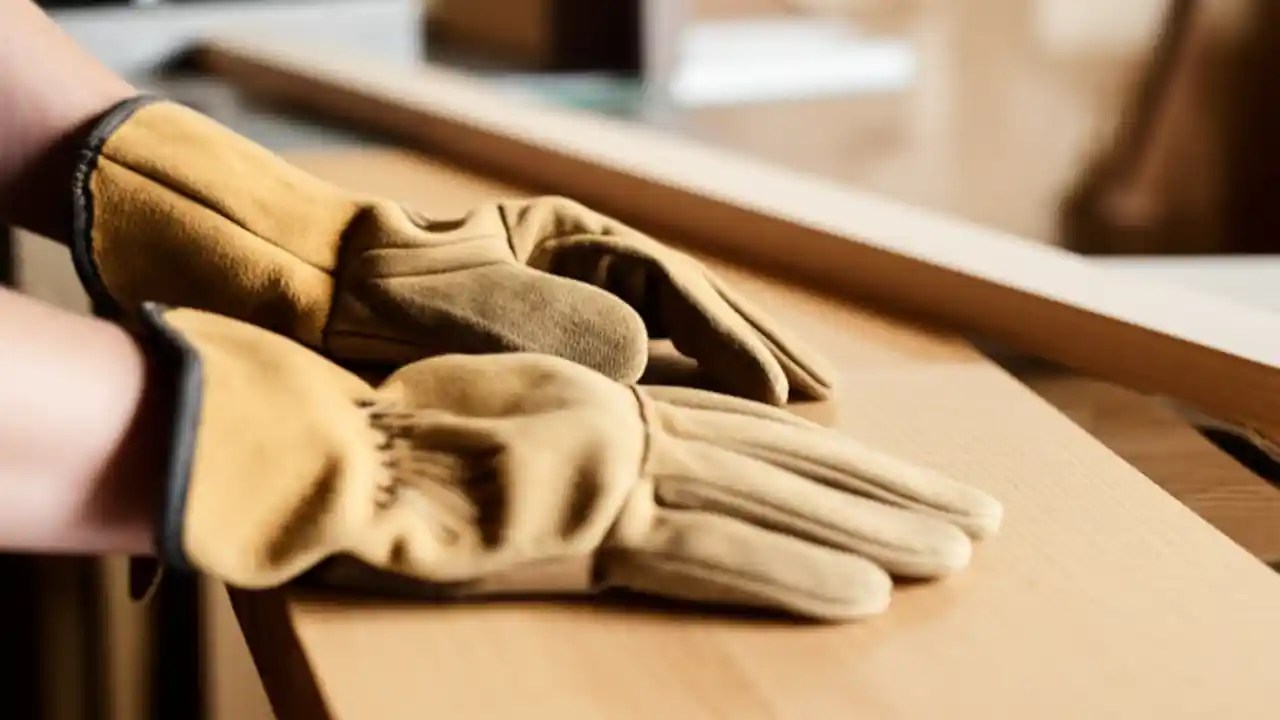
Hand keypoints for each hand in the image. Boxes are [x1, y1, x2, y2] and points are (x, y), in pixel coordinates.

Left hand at [74, 98, 829, 403]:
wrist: (302, 297)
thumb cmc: (370, 286)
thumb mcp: (453, 296)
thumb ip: (543, 320)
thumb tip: (636, 360)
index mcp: (569, 236)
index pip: (677, 287)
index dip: (734, 340)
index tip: (783, 391)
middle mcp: (583, 268)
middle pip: (697, 311)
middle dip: (763, 355)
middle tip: (830, 396)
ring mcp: (570, 309)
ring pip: (677, 345)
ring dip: (738, 382)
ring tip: (803, 411)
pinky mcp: (550, 352)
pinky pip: (638, 377)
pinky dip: (685, 400)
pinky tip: (720, 427)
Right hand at [143, 305, 999, 620]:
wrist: (344, 451)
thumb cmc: (411, 453)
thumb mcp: (518, 447)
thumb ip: (588, 465)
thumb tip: (629, 484)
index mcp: (631, 417)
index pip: (768, 445)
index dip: (850, 466)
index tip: (917, 486)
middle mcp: (646, 435)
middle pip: (798, 466)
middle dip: (896, 493)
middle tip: (983, 518)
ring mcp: (628, 476)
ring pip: (779, 503)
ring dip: (873, 530)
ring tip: (957, 556)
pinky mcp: (601, 523)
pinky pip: (715, 552)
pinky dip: (793, 573)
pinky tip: (867, 595)